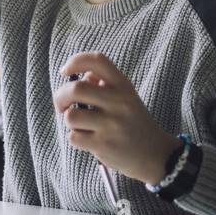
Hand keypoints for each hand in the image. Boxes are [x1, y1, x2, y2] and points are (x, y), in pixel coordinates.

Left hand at [55, 52, 180, 184]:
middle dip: (60, 97)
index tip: (65, 72)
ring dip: (71, 121)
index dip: (75, 61)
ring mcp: (112, 124)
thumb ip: (104, 83)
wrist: (155, 154)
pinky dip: (77, 139)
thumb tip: (79, 76)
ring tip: (82, 126)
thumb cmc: (132, 122)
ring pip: (71, 116)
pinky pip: (74, 137)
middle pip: (75, 89)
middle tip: (62, 106)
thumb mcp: (126, 96)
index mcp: (123, 85)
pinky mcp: (104, 145)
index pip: (97, 60)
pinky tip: (90, 140)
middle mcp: (118, 102)